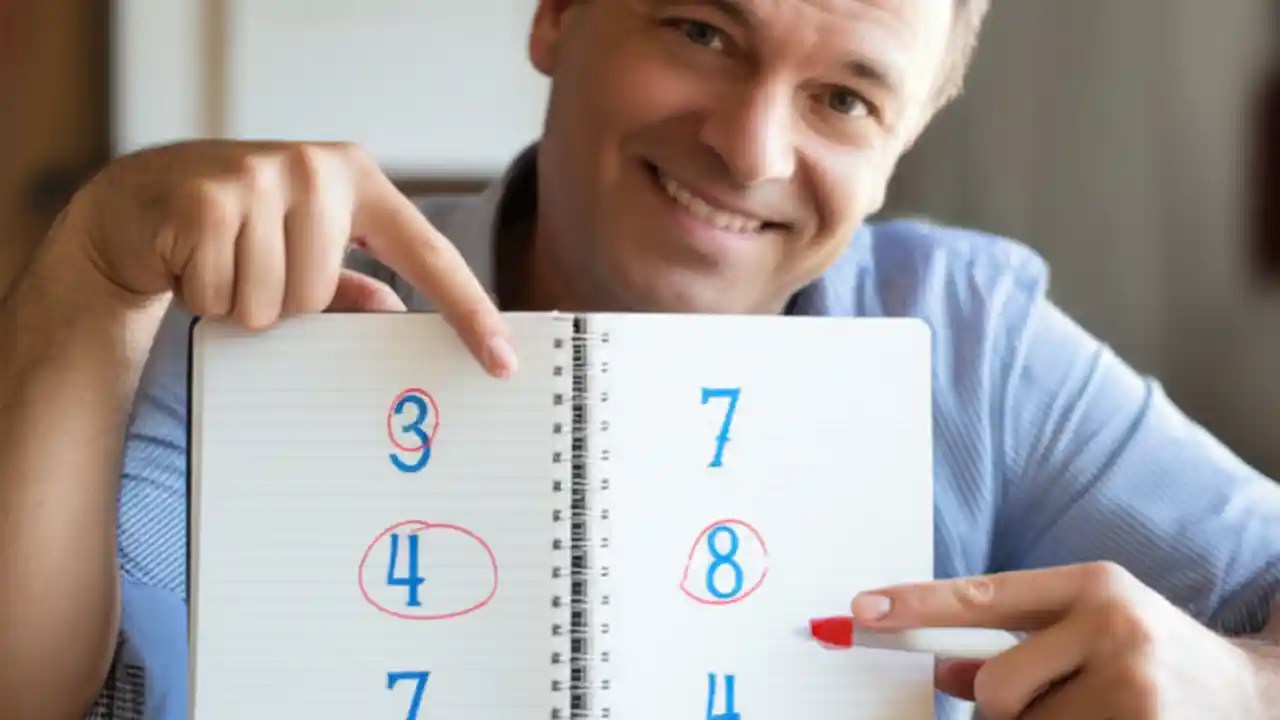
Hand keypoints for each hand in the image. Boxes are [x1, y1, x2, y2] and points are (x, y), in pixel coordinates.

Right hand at [68, 139, 514, 375]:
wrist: (140, 200)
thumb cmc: (240, 230)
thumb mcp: (306, 247)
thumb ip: (352, 284)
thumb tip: (392, 316)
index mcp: (358, 181)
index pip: (429, 256)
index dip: (469, 312)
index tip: (503, 362)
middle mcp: (318, 171)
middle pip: (322, 297)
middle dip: (282, 302)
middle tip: (252, 268)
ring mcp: (261, 178)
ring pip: (272, 304)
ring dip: (240, 302)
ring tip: (221, 261)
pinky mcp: (208, 200)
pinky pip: (223, 297)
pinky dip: (202, 295)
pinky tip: (191, 258)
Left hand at [851, 562, 1262, 718]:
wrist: (1256, 697)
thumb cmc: (1154, 654)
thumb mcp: (1092, 626)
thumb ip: (1015, 644)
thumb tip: (940, 671)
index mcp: (1093, 585)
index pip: (982, 596)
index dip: (915, 607)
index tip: (860, 613)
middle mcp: (1113, 628)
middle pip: (995, 690)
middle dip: (1006, 706)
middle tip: (1056, 697)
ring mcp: (1132, 690)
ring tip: (1092, 712)